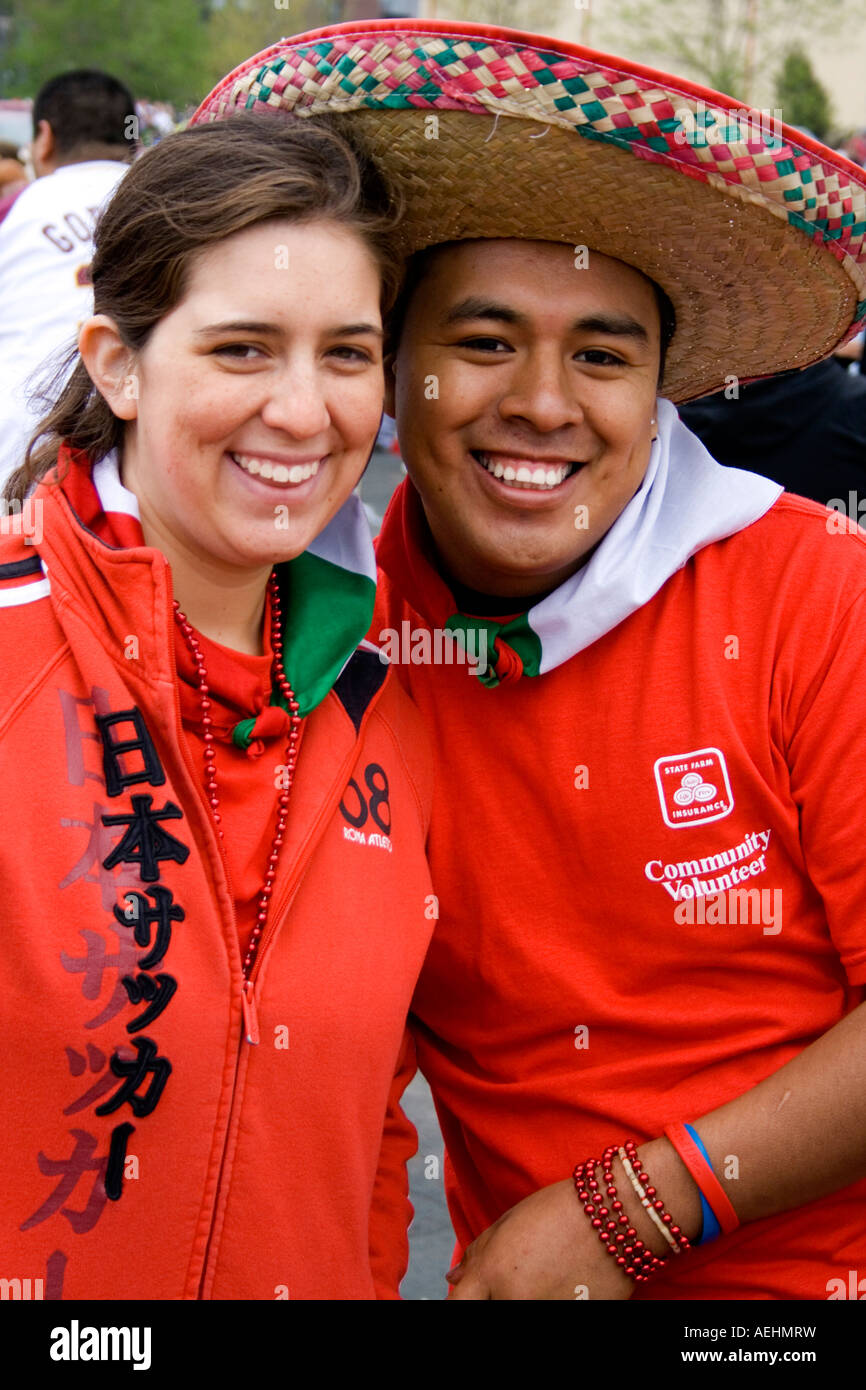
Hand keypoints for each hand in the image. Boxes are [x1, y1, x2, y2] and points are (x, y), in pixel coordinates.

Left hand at [446, 1178, 635, 1299]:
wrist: (619, 1216)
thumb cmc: (560, 1209)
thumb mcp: (510, 1221)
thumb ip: (478, 1253)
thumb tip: (453, 1279)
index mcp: (493, 1273)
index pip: (458, 1305)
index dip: (461, 1299)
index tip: (468, 1295)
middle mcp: (515, 1301)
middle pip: (490, 1309)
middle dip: (495, 1296)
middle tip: (520, 1274)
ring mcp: (547, 1313)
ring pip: (522, 1309)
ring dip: (527, 1297)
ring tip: (548, 1273)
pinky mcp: (575, 1317)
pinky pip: (552, 1310)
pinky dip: (555, 1299)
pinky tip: (566, 1282)